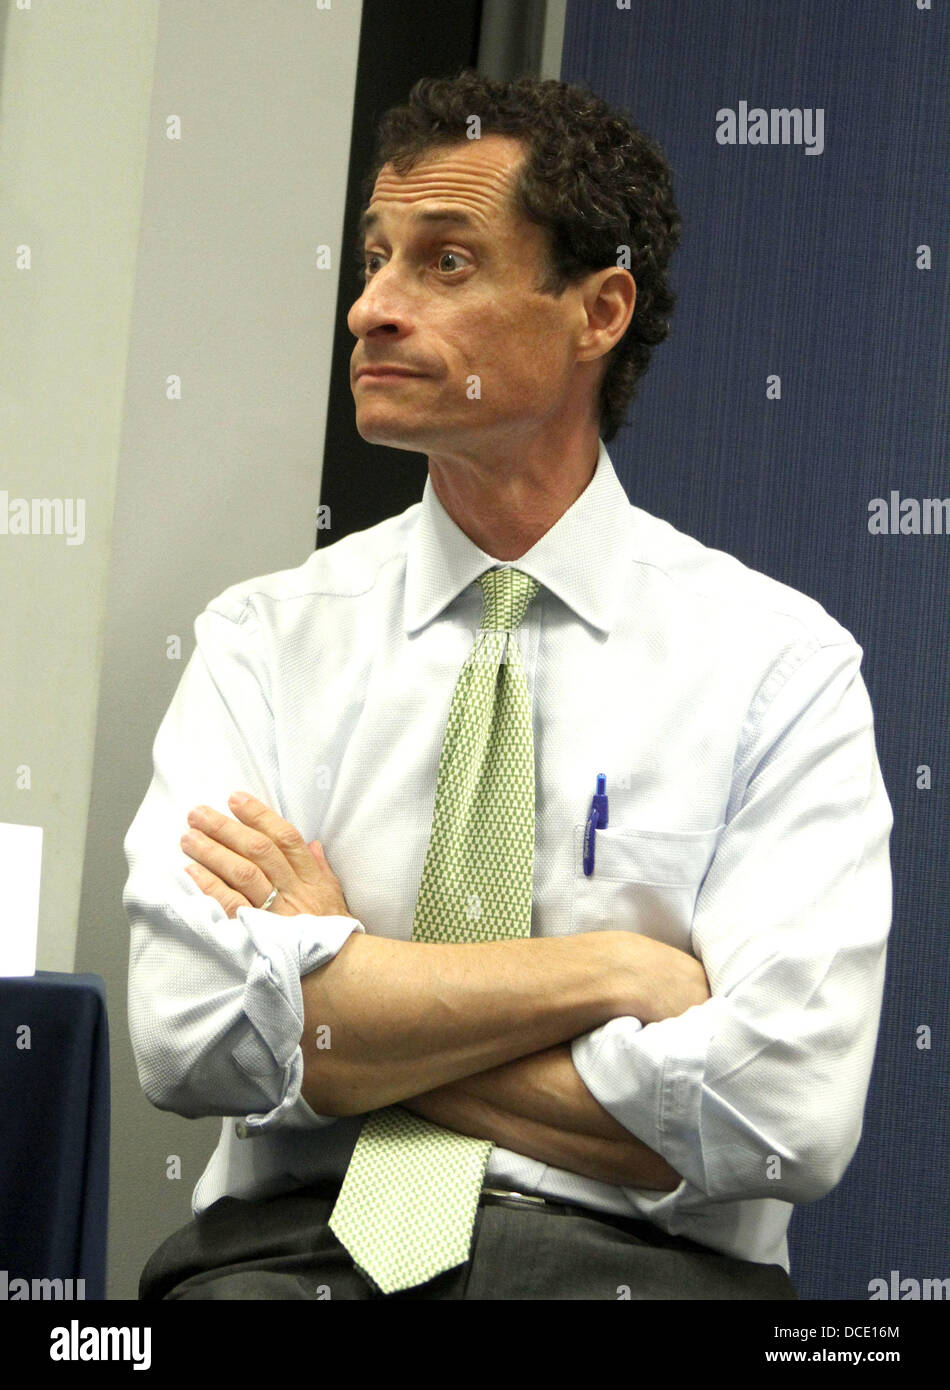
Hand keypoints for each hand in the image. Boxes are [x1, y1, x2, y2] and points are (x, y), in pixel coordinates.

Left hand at [180, 791, 355, 919]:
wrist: (335, 976)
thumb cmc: (334, 936)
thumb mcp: (335, 897)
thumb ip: (322, 869)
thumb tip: (312, 844)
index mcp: (310, 878)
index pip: (284, 838)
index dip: (259, 816)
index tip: (236, 799)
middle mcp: (292, 890)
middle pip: (257, 850)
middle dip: (226, 828)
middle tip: (198, 813)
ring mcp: (274, 911)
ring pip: (241, 872)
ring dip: (213, 852)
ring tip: (188, 837)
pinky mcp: (256, 933)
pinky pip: (230, 905)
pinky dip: (210, 886)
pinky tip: (192, 871)